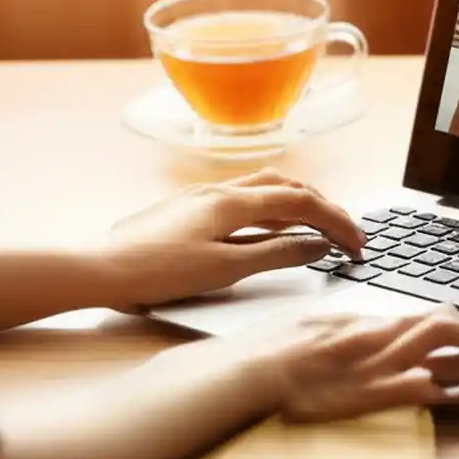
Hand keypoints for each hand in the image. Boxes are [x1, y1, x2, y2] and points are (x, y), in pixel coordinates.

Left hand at [106, 169, 365, 308]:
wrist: (99, 268)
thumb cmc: (157, 271)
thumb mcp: (225, 269)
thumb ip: (275, 254)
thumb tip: (316, 246)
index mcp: (233, 202)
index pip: (301, 203)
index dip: (336, 222)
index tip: (358, 245)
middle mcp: (221, 191)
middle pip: (288, 187)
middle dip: (325, 208)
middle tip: (348, 235)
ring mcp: (204, 197)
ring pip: (267, 188)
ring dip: (300, 203)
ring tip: (320, 227)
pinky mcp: (192, 208)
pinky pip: (247, 198)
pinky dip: (274, 209)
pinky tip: (273, 228)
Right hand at [267, 304, 458, 421]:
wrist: (256, 372)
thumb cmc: (279, 347)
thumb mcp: (319, 322)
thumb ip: (353, 323)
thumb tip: (379, 323)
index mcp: (367, 320)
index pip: (422, 314)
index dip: (451, 319)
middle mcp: (381, 339)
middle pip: (443, 330)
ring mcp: (379, 369)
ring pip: (442, 357)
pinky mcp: (372, 398)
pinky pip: (421, 393)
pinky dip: (446, 394)